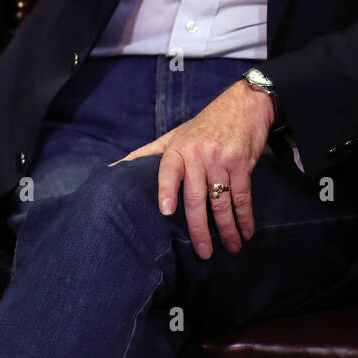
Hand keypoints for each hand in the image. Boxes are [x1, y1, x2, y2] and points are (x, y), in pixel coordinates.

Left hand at [107, 80, 273, 258]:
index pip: (168, 171)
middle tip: (203, 253)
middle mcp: (198, 154)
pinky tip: (246, 232)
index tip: (166, 210)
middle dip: (200, 229)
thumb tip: (112, 169)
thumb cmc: (203, 126)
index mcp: (177, 149)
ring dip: (227, 229)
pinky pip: (242, 196)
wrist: (241, 105)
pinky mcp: (241, 163)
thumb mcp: (173, 136)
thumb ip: (147, 154)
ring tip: (230, 247)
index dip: (166, 190)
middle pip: (196, 197)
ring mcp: (220, 159)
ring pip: (221, 201)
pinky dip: (245, 217)